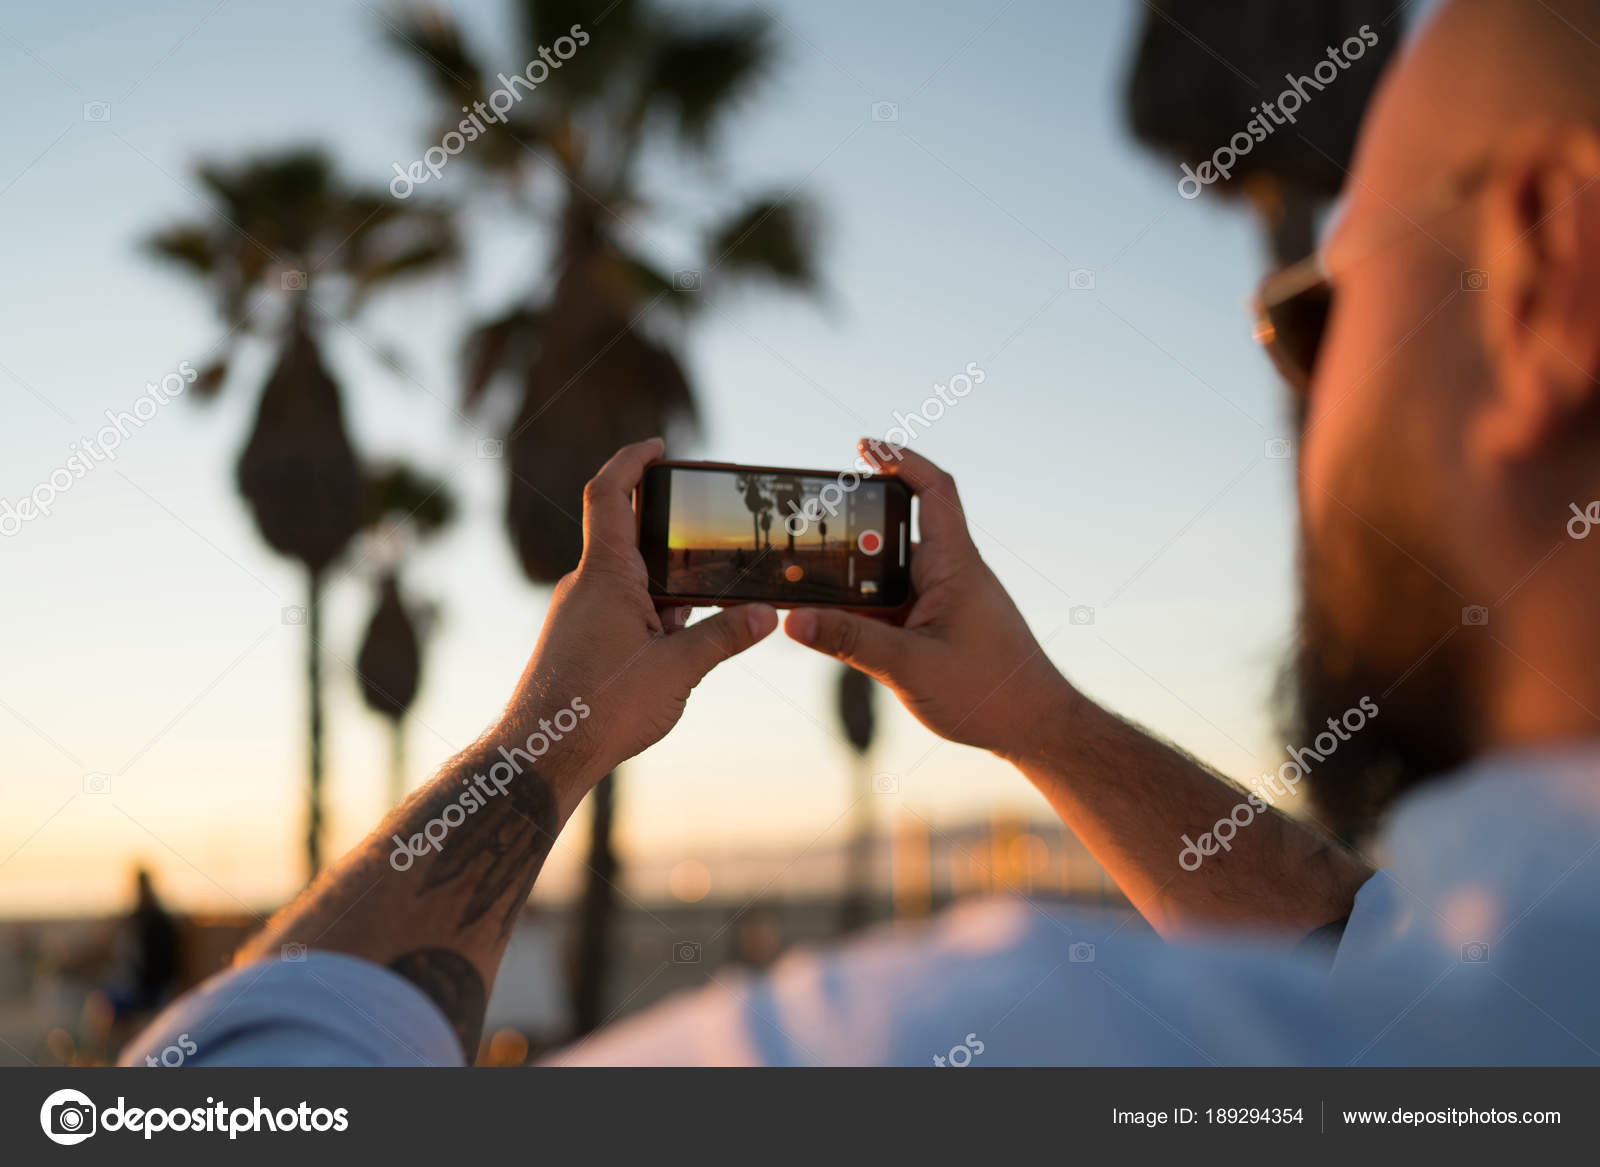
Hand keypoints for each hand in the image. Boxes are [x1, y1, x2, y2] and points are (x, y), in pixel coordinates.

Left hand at [499, 438, 776, 811]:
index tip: (658, 446)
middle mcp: (584, 585)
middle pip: (628, 537)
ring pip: (626, 580)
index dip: (632, 460)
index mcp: (605, 574)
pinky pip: (616, 609)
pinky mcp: (574, 641)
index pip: (611, 493)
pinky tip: (676, 644)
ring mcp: (576, 613)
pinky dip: (648, 613)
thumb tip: (766, 615)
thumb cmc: (600, 708)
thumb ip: (723, 636)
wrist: (540, 756)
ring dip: (663, 586)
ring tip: (705, 604)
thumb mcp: (678, 670)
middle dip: (670, 537)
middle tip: (711, 537)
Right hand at [784, 441, 1069, 759]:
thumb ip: (851, 641)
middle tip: (809, 524)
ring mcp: (944, 599)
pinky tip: (835, 623)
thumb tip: (795, 620)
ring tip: (810, 578)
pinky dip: (865, 605)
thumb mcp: (911, 667)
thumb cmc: (990, 692)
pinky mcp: (938, 624)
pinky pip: (894, 601)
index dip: (900, 460)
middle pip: (897, 529)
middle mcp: (950, 574)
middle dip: (855, 524)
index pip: (932, 491)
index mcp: (954, 566)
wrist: (1035, 727)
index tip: (863, 446)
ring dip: (855, 573)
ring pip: (890, 571)